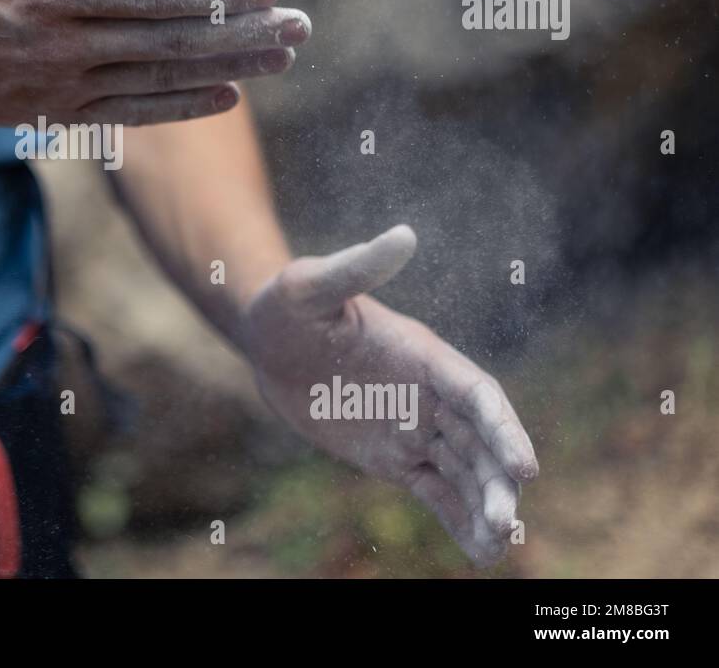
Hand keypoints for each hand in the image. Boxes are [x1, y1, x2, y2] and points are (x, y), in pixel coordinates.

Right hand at [0, 0, 310, 125]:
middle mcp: (63, 45)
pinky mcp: (60, 109)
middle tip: (303, 28)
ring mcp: (64, 84)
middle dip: (241, 34)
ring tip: (282, 57)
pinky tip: (227, 96)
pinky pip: (134, 110)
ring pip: (161, 79)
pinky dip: (183, 104)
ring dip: (228, 69)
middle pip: (169, 43)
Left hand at [240, 225, 539, 566]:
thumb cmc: (287, 304)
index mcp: (421, 354)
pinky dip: (460, 519)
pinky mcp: (395, 456)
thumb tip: (403, 235)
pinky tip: (481, 554)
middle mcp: (428, 393)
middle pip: (479, 440)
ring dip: (486, 504)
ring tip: (500, 544)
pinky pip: (436, 492)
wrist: (266, 339)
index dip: (503, 427)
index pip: (475, 392)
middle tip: (507, 517)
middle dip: (498, 478)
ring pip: (465, 471)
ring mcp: (415, 427)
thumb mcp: (311, 285)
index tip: (524, 464)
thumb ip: (357, 266)